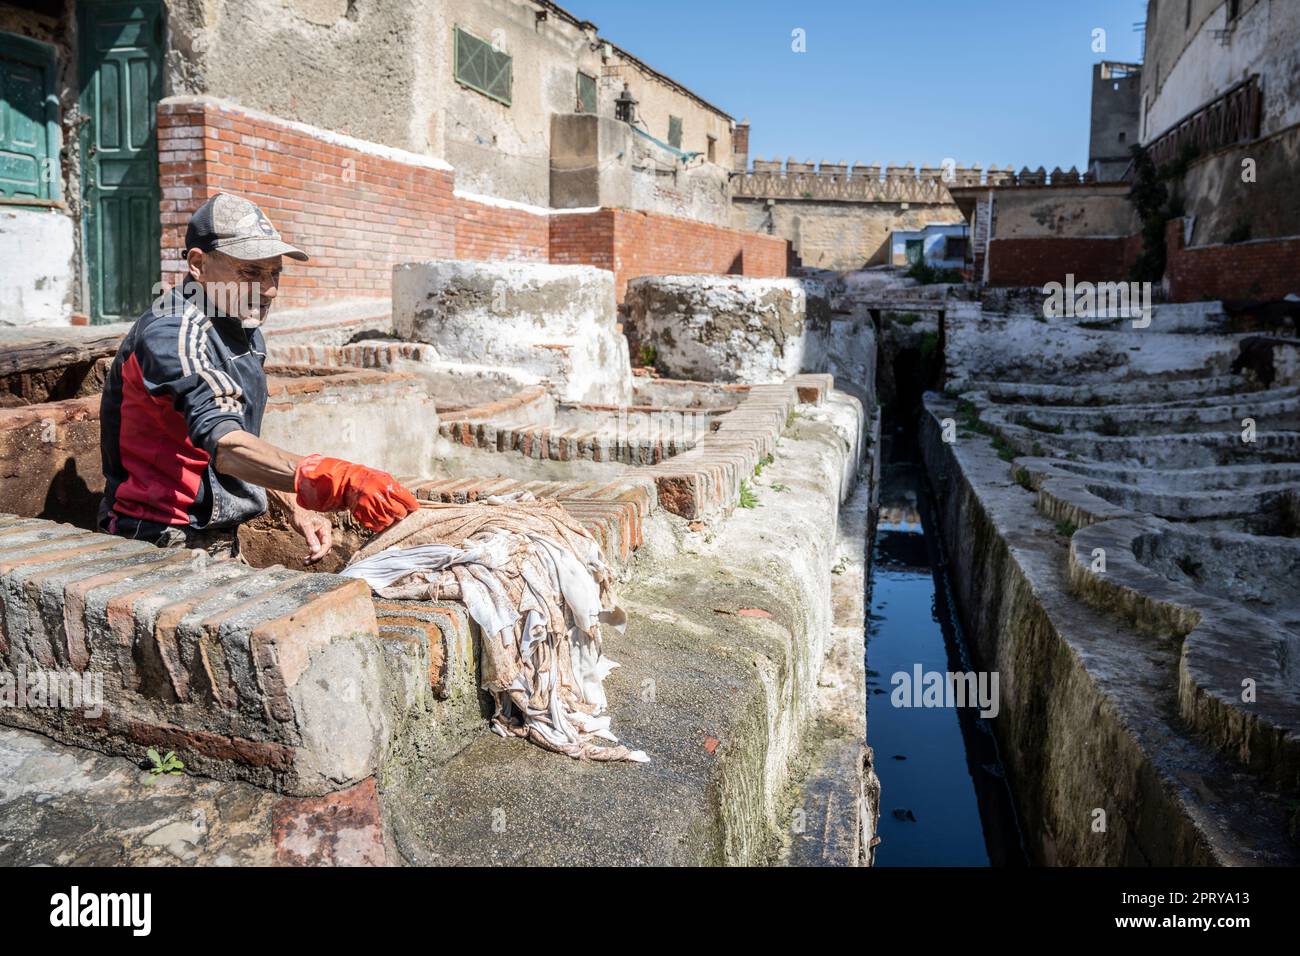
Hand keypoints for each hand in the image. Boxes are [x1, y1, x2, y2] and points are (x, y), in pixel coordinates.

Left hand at [290, 505, 332, 564]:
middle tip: (306, 562)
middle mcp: (325, 532)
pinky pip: (316, 548)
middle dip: (317, 556)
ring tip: (305, 562)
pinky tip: (305, 558)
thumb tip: (315, 551)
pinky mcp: (315, 537)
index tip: (312, 558)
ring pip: (321, 550)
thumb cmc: (299, 516)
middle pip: (325, 548)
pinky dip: (311, 554)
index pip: (327, 544)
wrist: (293, 510)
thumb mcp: (304, 527)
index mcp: (326, 527)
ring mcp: (320, 535)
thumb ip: (311, 539)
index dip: (321, 552)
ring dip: (314, 557)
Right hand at [294, 454, 419, 531]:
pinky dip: (380, 525)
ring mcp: (370, 508)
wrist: (347, 483)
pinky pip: (377, 527)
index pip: (407, 500)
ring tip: (388, 513)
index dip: (412, 505)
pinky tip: (379, 517)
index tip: (413, 507)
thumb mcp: (385, 478)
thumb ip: (398, 489)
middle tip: (399, 510)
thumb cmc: (369, 479)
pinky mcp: (363, 516)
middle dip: (401, 513)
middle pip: (400, 513)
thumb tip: (412, 502)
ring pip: (389, 522)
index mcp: (388, 486)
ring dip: (391, 519)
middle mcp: (380, 498)